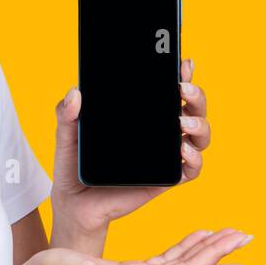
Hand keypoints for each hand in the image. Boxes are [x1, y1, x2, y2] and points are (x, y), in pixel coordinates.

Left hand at [51, 57, 210, 238]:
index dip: (182, 74)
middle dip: (197, 94)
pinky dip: (194, 159)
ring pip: (199, 136)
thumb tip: (75, 93)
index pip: (168, 89)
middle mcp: (159, 130)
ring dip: (200, 125)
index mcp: (141, 113)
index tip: (182, 63)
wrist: (74, 201)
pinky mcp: (165, 179)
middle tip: (183, 88)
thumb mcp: (66, 134)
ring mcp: (165, 154)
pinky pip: (191, 169)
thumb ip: (66, 113)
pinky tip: (181, 151)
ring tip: (183, 123)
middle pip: (193, 107)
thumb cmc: (75, 163)